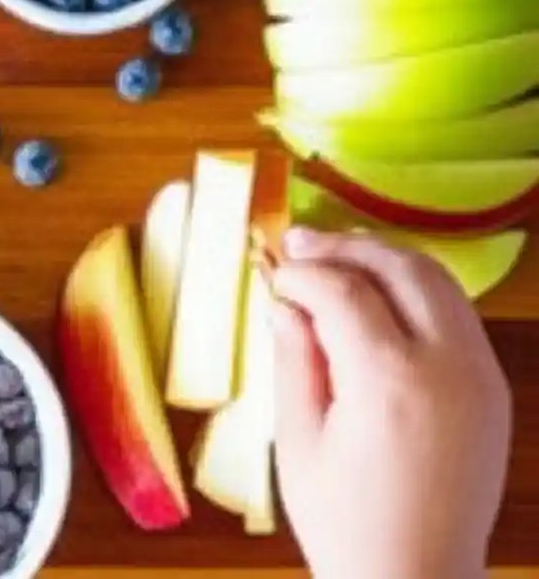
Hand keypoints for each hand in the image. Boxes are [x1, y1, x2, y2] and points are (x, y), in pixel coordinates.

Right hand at [271, 228, 511, 578]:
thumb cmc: (343, 521)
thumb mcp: (298, 442)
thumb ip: (295, 361)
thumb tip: (285, 302)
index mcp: (389, 382)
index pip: (342, 290)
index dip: (301, 271)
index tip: (270, 270)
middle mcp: (447, 367)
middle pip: (402, 268)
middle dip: (348, 247)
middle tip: (301, 243)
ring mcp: (480, 376)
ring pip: (440, 282)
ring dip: (387, 261)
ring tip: (338, 260)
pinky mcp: (493, 389)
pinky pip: (457, 315)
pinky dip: (416, 292)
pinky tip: (377, 300)